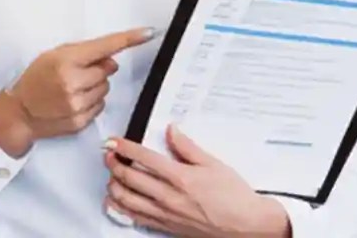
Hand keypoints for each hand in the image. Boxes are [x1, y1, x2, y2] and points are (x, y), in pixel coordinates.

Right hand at [0, 28, 155, 147]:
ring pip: (106, 89)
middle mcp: (73, 83)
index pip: (104, 47)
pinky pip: (100, 106)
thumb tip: (111, 60)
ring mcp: (78, 104)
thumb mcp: (52, 56)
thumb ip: (83, 53)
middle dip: (97, 69)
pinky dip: (91, 102)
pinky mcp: (81, 121)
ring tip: (72, 89)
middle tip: (76, 72)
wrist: (19, 112)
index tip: (148, 33)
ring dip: (94, 86)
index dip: (129, 39)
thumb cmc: (35, 79)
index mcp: (65, 61)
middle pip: (107, 70)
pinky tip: (72, 101)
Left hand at [103, 125, 290, 237]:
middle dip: (113, 164)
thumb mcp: (213, 164)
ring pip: (127, 200)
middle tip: (108, 154)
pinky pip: (136, 218)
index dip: (124, 147)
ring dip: (113, 185)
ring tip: (111, 175)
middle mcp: (169, 197)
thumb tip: (172, 130)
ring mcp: (166, 214)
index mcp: (181, 178)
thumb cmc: (234, 197)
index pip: (143, 158)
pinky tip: (115, 200)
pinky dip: (121, 208)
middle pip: (129, 178)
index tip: (114, 141)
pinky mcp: (167, 227)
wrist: (247, 226)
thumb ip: (187, 147)